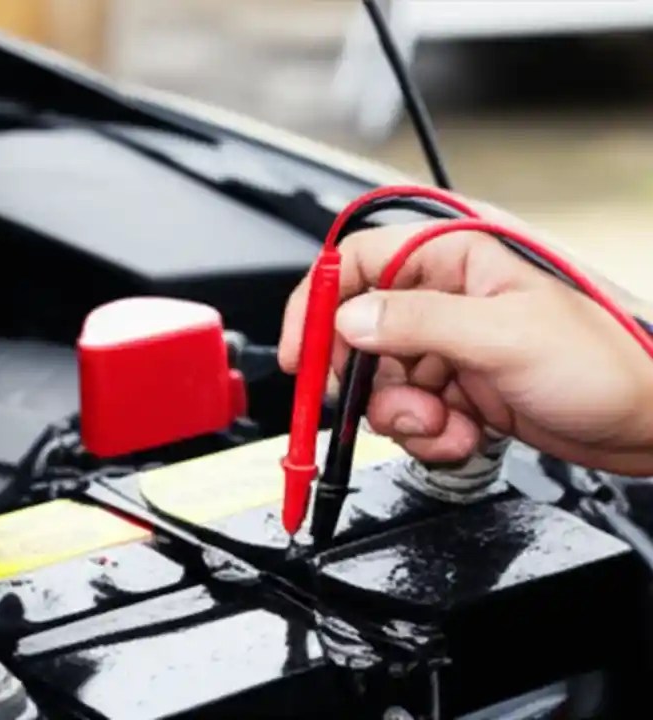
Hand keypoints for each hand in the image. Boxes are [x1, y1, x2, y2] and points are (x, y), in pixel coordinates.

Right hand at [278, 221, 652, 475]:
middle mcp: (445, 294)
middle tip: (380, 408)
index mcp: (455, 254)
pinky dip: (427, 434)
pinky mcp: (458, 386)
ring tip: (445, 426)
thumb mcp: (506, 336)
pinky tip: (464, 435)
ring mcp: (449, 343)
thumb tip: (350, 320)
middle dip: (363, 380)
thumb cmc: (609, 360)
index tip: (304, 353)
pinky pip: (408, 412)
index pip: (357, 262)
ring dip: (401, 416)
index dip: (319, 305)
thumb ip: (419, 323)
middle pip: (357, 331)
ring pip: (378, 380)